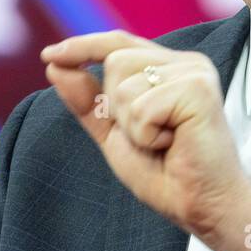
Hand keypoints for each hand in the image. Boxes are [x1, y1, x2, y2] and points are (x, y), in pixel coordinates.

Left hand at [40, 29, 250, 243]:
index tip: (48, 55)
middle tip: (151, 137)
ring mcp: (195, 72)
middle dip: (117, 108)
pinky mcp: (198, 89)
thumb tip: (54, 65)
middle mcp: (185, 63)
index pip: (118, 44)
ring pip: (124, 84)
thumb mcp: (115, 134)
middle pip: (114, 61)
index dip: (83, 46)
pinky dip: (146, 135)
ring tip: (164, 142)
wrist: (202, 206)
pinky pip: (142, 107)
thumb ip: (88, 101)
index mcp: (169, 68)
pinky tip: (174, 144)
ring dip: (132, 125)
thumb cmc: (165, 173)